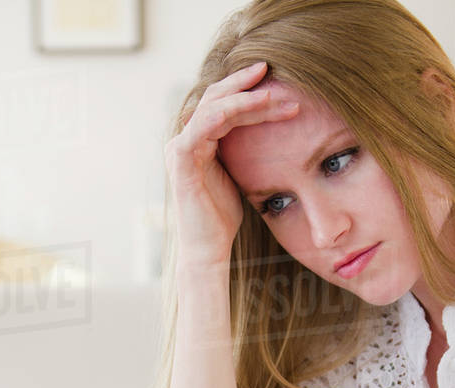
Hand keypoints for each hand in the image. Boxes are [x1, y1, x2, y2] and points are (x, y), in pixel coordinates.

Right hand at [164, 61, 299, 266]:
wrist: (207, 249)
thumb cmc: (221, 219)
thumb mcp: (237, 176)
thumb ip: (241, 152)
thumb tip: (265, 137)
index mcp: (198, 141)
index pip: (221, 104)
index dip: (245, 91)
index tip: (274, 81)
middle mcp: (185, 139)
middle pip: (214, 97)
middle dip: (244, 84)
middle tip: (270, 69)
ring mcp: (180, 147)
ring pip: (213, 107)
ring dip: (246, 99)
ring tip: (274, 95)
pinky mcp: (182, 160)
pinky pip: (204, 126)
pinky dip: (227, 112)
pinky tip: (251, 106)